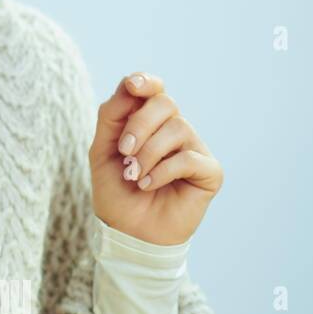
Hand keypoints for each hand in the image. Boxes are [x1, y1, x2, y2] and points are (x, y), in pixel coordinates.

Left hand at [89, 72, 223, 244]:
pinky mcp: (209, 172)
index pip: (154, 89)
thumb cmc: (116, 190)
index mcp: (149, 121)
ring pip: (178, 128)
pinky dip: (163, 171)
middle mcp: (174, 130)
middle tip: (123, 152)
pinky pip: (189, 158)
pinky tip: (148, 185)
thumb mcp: (102, 150)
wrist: (127, 231)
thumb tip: (130, 85)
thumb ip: (112, 116)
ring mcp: (194, 149)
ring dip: (148, 153)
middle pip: (165, 103)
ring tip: (133, 176)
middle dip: (139, 124)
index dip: (146, 82)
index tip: (133, 86)